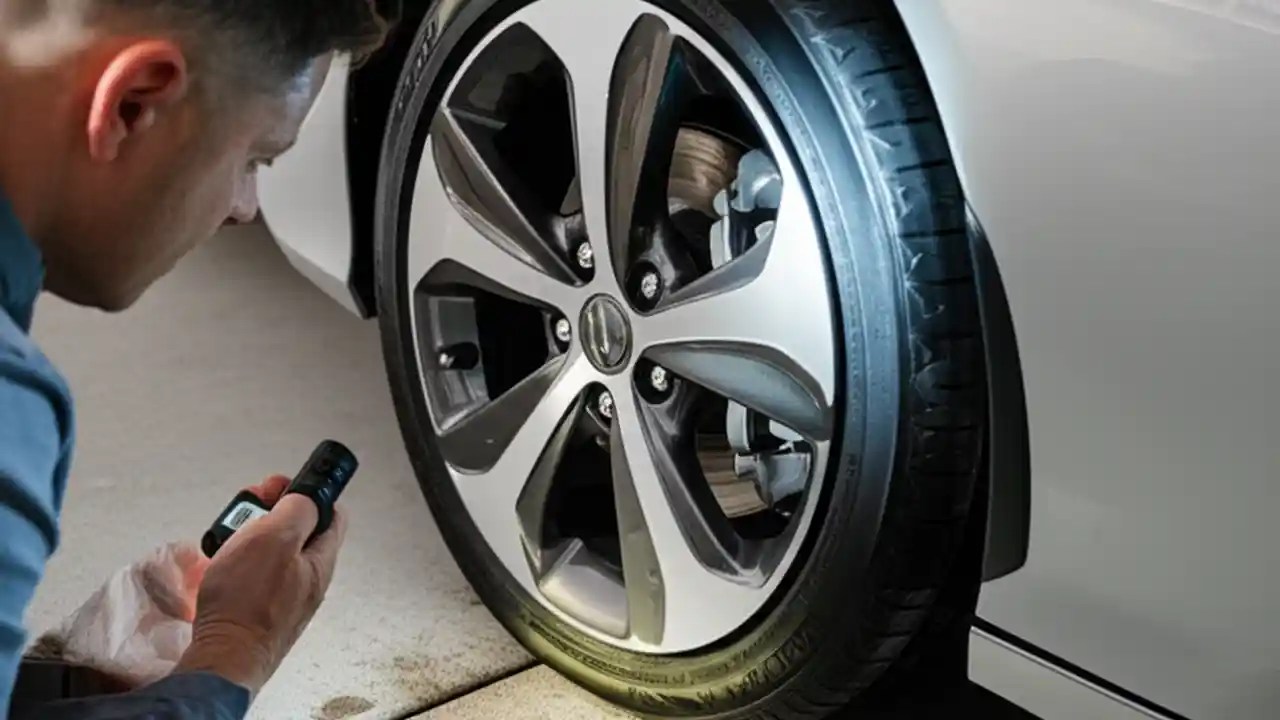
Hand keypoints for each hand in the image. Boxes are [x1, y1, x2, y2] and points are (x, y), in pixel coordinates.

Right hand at [174, 475, 348, 694]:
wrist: (223, 657)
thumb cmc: (249, 601)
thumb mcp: (278, 538)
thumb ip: (299, 510)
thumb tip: (308, 495)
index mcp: (321, 559)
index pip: (330, 513)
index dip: (306, 493)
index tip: (278, 488)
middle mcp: (307, 578)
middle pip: (294, 530)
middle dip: (268, 514)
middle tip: (243, 514)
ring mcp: (283, 596)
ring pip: (268, 552)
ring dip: (245, 537)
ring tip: (225, 540)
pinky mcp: (259, 610)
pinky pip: (249, 576)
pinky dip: (233, 563)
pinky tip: (217, 564)